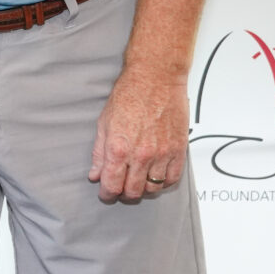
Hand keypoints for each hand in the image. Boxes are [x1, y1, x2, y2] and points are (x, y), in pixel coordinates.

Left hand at [88, 69, 188, 202]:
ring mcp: (162, 154)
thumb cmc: (129, 95)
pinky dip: (163, 183)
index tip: (106, 193)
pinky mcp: (178, 150)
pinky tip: (156, 178)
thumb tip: (95, 173)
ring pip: (153, 188)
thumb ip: (99, 153)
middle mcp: (142, 154)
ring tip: (138, 182)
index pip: (112, 184)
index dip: (107, 193)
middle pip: (133, 191)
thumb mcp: (104, 123)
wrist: (155, 79)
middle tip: (121, 189)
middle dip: (124, 194)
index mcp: (119, 148)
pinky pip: (172, 178)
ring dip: (144, 190)